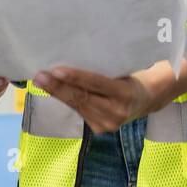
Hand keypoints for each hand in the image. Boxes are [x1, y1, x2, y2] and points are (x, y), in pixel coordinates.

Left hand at [33, 63, 176, 133]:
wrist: (146, 100)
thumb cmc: (132, 77)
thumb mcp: (123, 70)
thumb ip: (102, 70)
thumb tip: (72, 58)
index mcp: (125, 94)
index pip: (96, 83)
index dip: (75, 77)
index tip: (56, 70)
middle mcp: (116, 112)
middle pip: (81, 98)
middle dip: (57, 87)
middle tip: (39, 76)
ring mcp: (107, 124)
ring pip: (77, 106)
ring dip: (57, 93)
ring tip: (40, 81)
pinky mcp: (99, 129)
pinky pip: (79, 112)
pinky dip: (66, 100)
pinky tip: (53, 91)